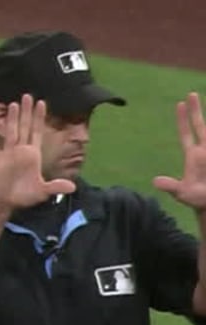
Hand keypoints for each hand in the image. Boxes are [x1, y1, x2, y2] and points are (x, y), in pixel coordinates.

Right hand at [0, 93, 75, 211]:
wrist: (4, 203)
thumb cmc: (23, 196)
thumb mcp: (41, 192)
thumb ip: (55, 187)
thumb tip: (73, 188)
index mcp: (32, 155)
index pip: (36, 132)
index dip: (39, 118)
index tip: (42, 103)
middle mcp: (20, 151)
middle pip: (24, 127)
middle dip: (26, 112)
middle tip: (27, 95)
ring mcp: (7, 155)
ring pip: (10, 132)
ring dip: (11, 119)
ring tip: (13, 104)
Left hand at [153, 92, 205, 211]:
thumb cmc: (197, 199)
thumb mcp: (183, 193)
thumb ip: (171, 186)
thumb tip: (155, 182)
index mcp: (193, 156)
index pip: (186, 133)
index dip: (183, 119)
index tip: (180, 104)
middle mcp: (204, 150)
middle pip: (201, 126)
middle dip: (197, 110)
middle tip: (191, 93)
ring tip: (202, 97)